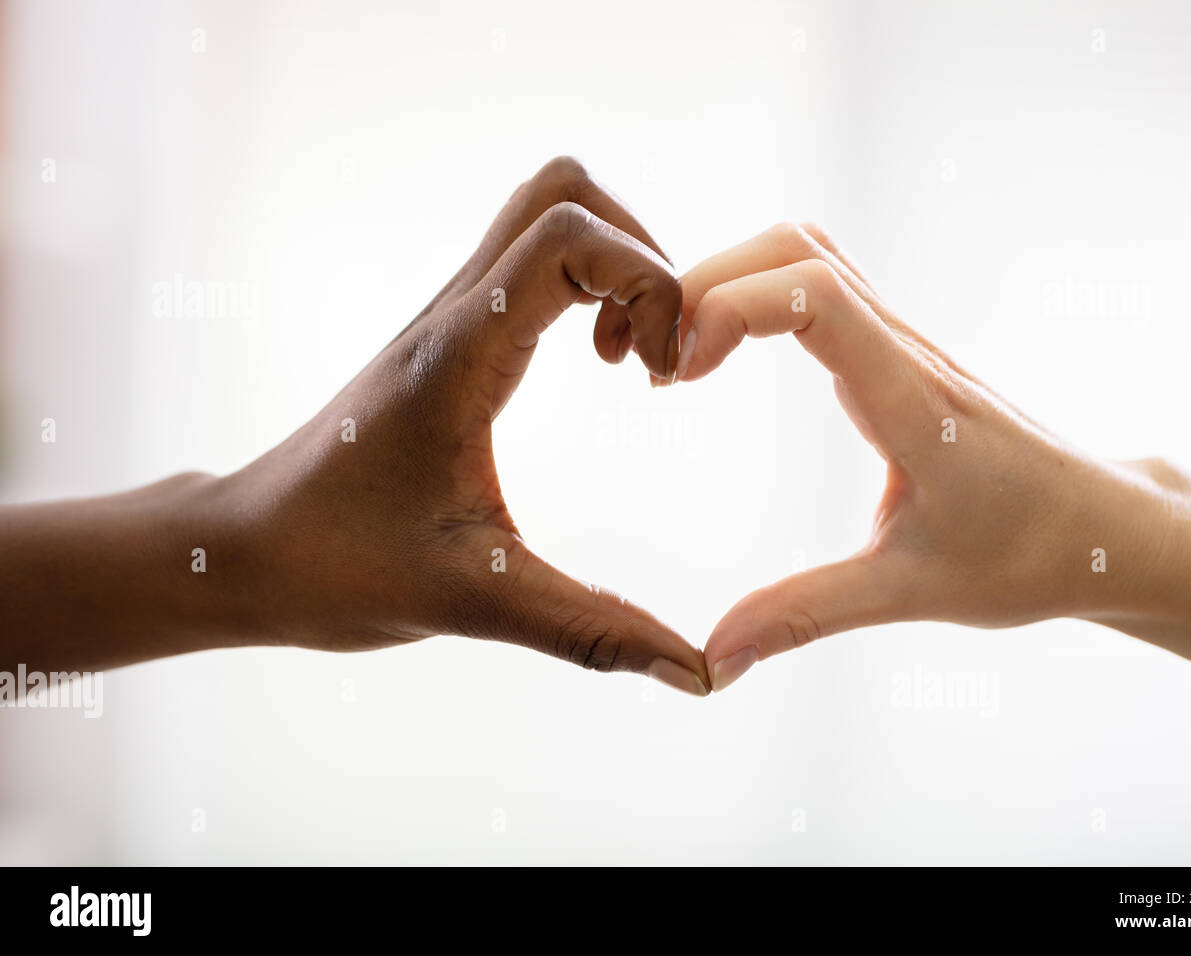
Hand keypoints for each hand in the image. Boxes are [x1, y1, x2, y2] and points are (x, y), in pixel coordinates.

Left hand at [225, 157, 708, 692]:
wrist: (243, 553)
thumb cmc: (336, 568)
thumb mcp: (478, 600)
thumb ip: (594, 631)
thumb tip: (698, 675)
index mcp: (461, 355)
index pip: (571, 233)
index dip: (650, 283)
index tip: (660, 377)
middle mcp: (453, 314)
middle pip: (563, 189)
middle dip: (641, 253)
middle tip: (652, 354)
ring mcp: (448, 318)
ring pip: (545, 214)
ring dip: (614, 267)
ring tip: (628, 361)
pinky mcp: (449, 340)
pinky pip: (530, 263)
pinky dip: (585, 289)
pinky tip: (592, 368)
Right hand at [677, 223, 1190, 708]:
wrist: (1103, 529)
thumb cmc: (1026, 557)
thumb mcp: (908, 592)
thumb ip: (802, 616)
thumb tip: (710, 659)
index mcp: (913, 402)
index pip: (816, 293)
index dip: (730, 308)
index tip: (680, 377)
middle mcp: (906, 352)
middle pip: (795, 247)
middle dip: (707, 282)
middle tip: (660, 362)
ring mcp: (902, 343)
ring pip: (806, 252)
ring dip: (729, 281)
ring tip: (683, 356)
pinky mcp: (895, 352)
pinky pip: (817, 283)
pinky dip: (754, 297)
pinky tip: (722, 356)